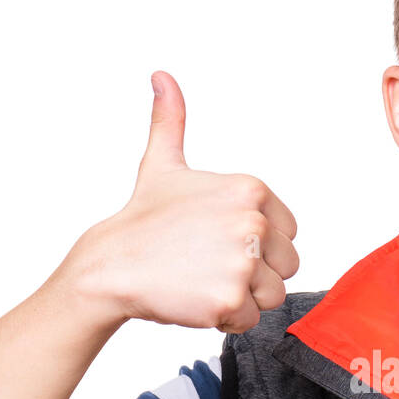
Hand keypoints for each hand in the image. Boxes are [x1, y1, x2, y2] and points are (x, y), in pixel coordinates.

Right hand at [75, 70, 298, 332]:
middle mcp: (252, 221)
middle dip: (253, 274)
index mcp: (250, 189)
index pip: (288, 233)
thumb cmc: (141, 221)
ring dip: (242, 298)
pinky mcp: (231, 298)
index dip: (258, 245)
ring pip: (272, 295)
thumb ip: (171, 122)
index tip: (219, 242)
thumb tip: (161, 77)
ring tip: (202, 281)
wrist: (109, 266)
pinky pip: (252, 320)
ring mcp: (243, 260)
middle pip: (286, 265)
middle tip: (208, 265)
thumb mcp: (162, 165)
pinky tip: (195, 300)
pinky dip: (227, 319)